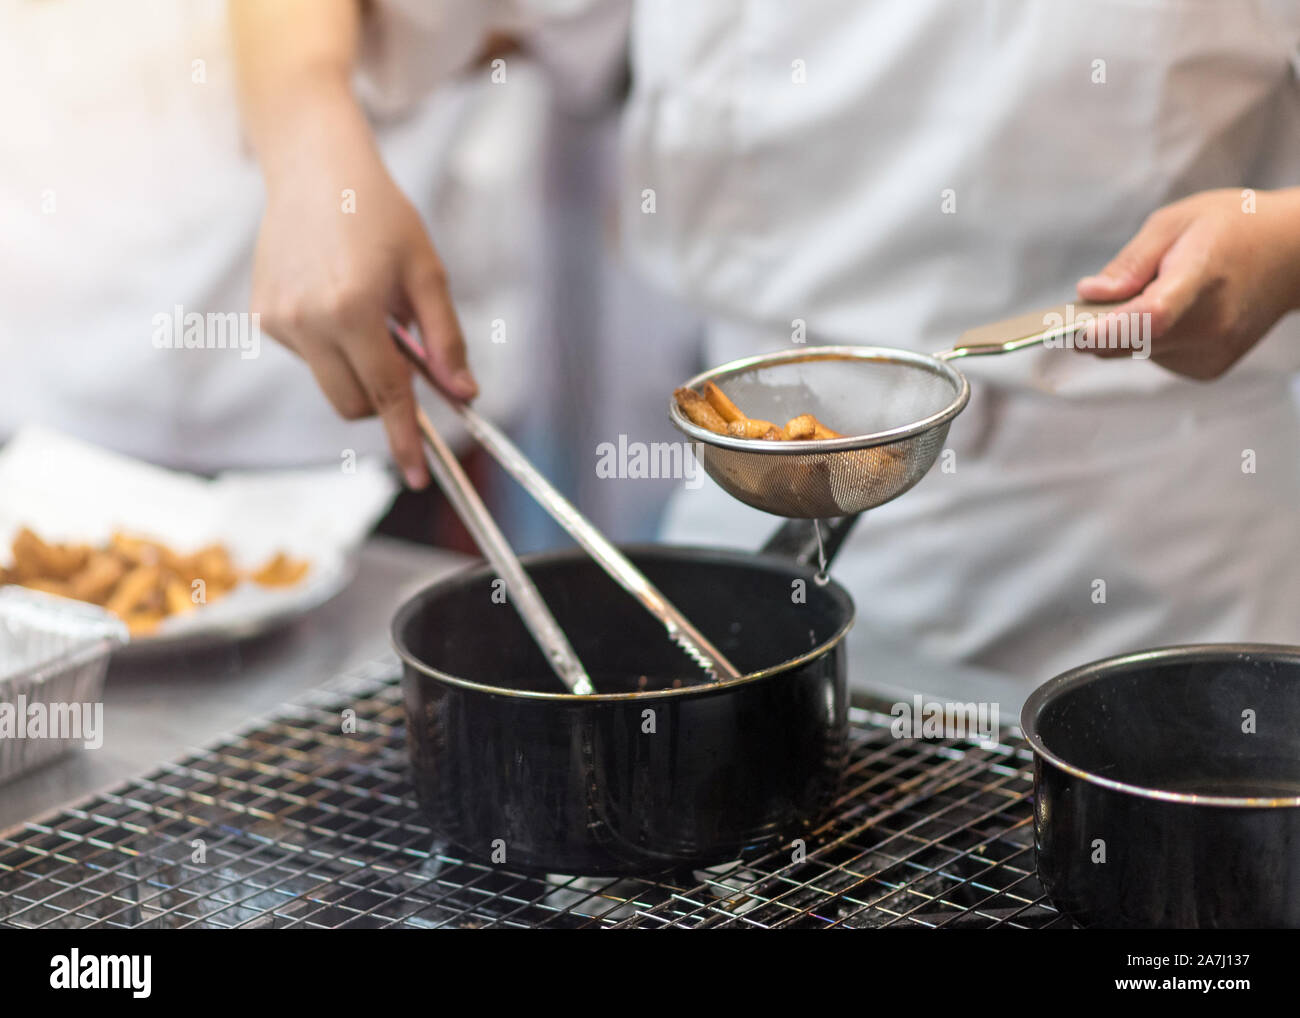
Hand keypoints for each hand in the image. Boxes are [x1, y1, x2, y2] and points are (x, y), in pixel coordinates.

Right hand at [249, 89, 475, 488]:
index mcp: (354, 311)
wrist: (313, 168)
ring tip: (365, 306)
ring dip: (357, 366)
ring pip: (331, 382)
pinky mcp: (263, 316)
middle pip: (354, 404)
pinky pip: (309, 356)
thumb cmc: (380, 215)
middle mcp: (309, 322)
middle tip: (406, 360)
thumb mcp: (427, 273)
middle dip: (384, 401)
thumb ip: (446, 340)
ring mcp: (279, 321)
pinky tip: (334, 295)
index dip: (405, 440)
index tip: (418, 477)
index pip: (388, 396)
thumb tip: (464, 395)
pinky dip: (331, 344)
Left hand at [1076, 188, 1299, 378]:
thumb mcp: (1175, 222)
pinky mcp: (1208, 368)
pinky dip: (1148, 339)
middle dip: (1100, 325)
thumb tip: (1090, 294)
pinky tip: (1174, 313)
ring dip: (1127, 330)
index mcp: (1201, 276)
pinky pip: (1155, 358)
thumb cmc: (1232, 229)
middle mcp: (1210, 324)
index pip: (1153, 315)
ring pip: (1137, 352)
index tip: (1076, 331)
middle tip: (1094, 299)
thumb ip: (1130, 262)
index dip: (1111, 327)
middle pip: (1131, 340)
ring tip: (1157, 292)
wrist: (1291, 254)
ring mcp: (1212, 351)